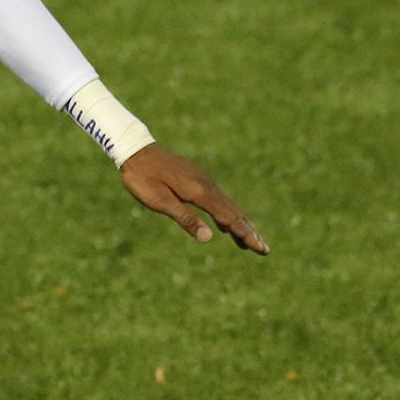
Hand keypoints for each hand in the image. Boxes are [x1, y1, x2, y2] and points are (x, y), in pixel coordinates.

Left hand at [120, 144, 269, 253]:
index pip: (229, 218)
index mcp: (199, 192)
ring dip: (239, 224)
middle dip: (249, 231)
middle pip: (234, 212)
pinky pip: (218, 200)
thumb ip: (185, 218)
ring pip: (227, 205)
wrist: (135, 149)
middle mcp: (206, 185)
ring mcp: (203, 180)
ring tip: (249, 240)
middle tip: (264, 250)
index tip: (260, 249)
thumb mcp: (160, 201)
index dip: (245, 234)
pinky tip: (224, 225)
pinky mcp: (197, 178)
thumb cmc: (143, 177)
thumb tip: (210, 238)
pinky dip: (226, 214)